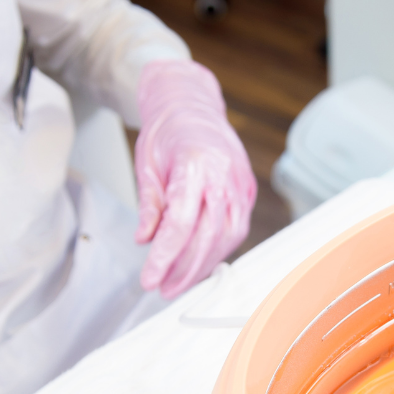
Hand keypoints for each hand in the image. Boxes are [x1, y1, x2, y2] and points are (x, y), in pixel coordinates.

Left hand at [134, 59, 256, 298]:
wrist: (192, 104)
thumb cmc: (167, 132)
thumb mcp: (146, 165)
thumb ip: (149, 205)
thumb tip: (145, 241)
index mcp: (195, 165)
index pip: (181, 224)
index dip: (165, 257)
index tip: (149, 278)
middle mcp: (224, 176)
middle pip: (207, 237)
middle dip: (184, 270)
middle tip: (163, 289)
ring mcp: (240, 184)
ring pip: (227, 238)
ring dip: (202, 266)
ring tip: (179, 282)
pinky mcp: (247, 191)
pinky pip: (236, 229)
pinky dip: (218, 250)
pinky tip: (199, 263)